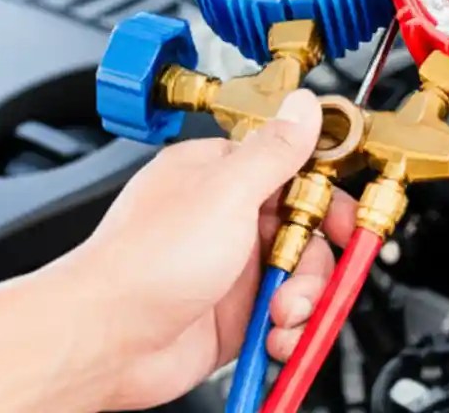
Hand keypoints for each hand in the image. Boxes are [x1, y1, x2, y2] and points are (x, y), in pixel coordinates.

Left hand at [53, 89, 355, 410]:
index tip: (344, 220)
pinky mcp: (233, 316)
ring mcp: (231, 270)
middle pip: (308, 233)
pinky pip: (284, 319)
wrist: (105, 342)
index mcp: (222, 178)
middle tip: (302, 276)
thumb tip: (303, 106)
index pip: (296, 173)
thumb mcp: (224, 194)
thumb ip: (275, 152)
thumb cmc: (143, 264)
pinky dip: (288, 332)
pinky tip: (273, 336)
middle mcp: (228, 221)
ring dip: (303, 302)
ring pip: (300, 280)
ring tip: (282, 315)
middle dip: (315, 262)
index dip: (327, 198)